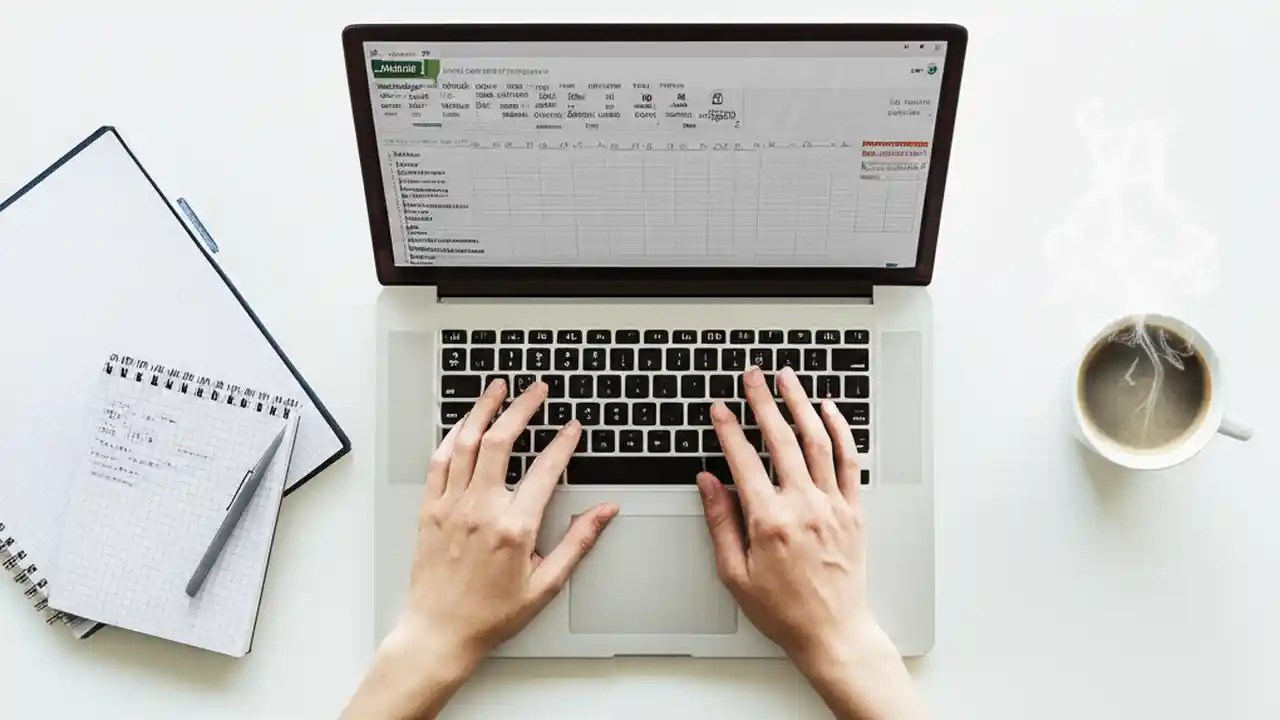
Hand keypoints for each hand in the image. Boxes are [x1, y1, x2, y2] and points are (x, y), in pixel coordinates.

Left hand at [343, 379, 616, 719]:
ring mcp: (451, 506)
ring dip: (484, 409)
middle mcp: (480, 510)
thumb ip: (578, 542)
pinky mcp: (429, 510)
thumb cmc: (490, 614)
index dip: (563, 442)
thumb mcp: (547, 584)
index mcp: (514, 527)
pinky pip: (438, 461)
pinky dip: (451, 436)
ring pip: (466, 442)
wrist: (439, 632)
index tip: (572, 427)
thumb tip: (604, 512)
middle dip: (522, 407)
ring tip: (498, 389)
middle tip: (537, 389)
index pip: (545, 469)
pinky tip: (462, 423)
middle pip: (501, 441)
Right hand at [697, 366, 922, 719]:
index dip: (727, 429)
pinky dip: (839, 430)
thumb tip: (708, 483)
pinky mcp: (853, 511)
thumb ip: (720, 522)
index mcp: (770, 521)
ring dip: (800, 404)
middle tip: (751, 376)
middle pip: (781, 439)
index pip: (743, 460)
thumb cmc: (783, 610)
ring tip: (787, 379)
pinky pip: (848, 461)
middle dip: (762, 401)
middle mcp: (803, 507)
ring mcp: (832, 506)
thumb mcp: (735, 573)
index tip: (718, 409)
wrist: (833, 632)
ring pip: (816, 440)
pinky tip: (829, 410)